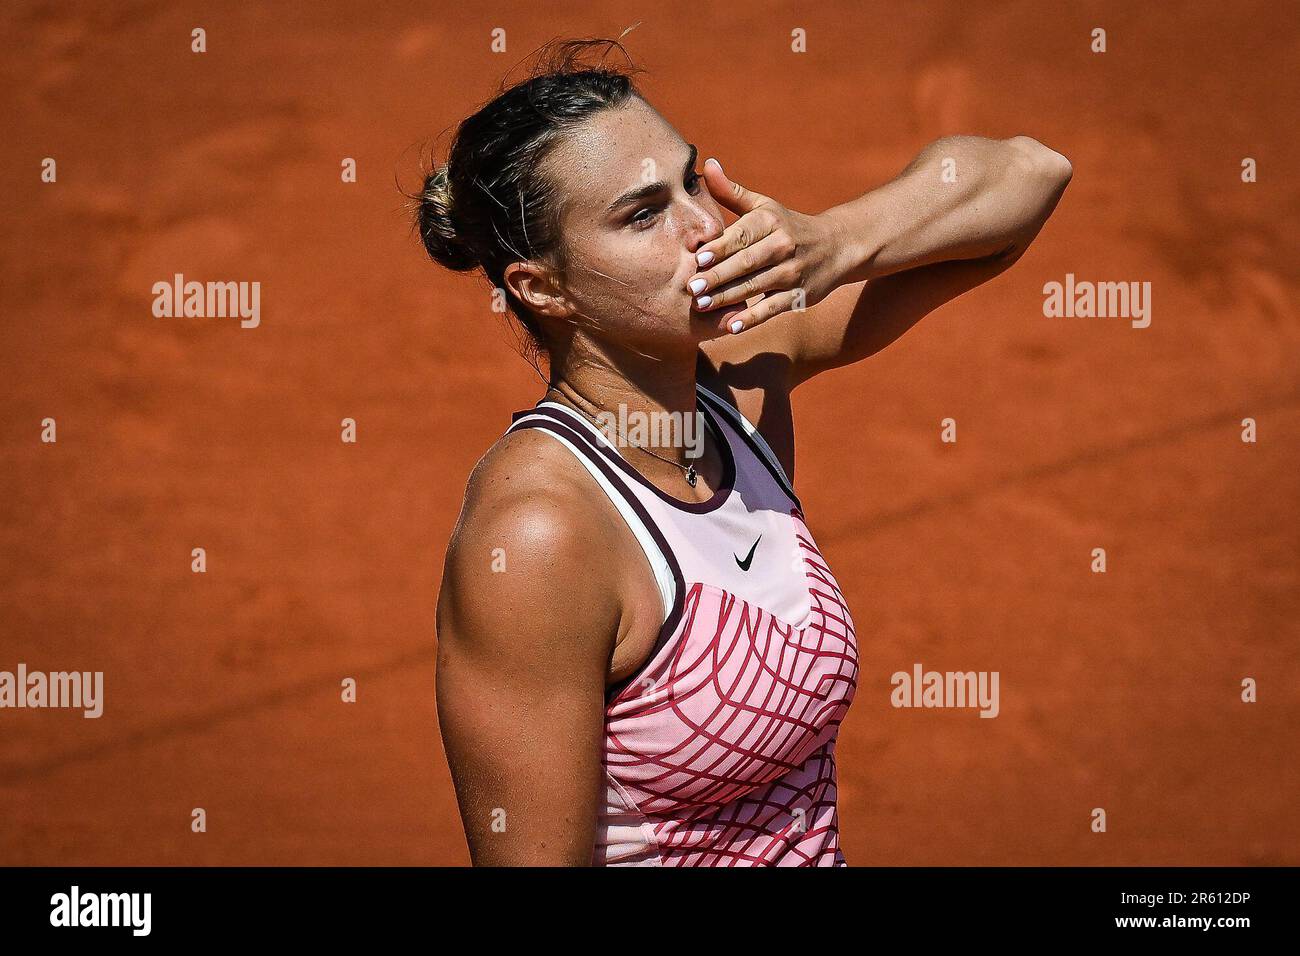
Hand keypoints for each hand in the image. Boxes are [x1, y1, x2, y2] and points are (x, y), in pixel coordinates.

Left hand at [687, 157, 848, 333]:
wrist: (838, 245)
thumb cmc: (788, 225)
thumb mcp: (764, 205)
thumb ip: (731, 192)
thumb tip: (706, 164)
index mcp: (770, 221)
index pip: (741, 235)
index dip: (720, 247)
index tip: (698, 258)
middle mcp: (782, 245)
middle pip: (746, 263)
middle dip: (718, 276)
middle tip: (692, 288)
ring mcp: (792, 272)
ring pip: (756, 286)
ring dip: (728, 298)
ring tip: (701, 307)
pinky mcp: (799, 295)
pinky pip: (772, 309)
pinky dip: (752, 319)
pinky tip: (731, 327)